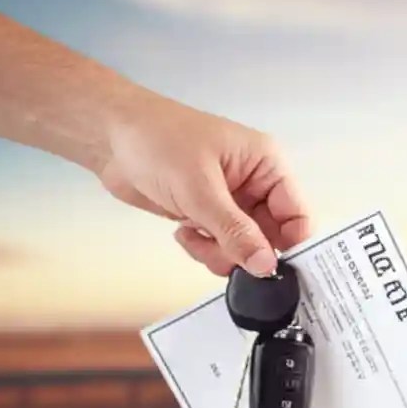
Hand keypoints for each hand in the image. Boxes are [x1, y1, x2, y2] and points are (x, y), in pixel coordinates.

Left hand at [97, 96, 310, 276]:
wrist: (108, 136)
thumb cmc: (157, 141)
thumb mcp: (200, 189)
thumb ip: (235, 231)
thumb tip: (266, 266)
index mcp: (267, 165)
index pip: (298, 215)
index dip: (293, 246)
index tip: (276, 272)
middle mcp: (256, 185)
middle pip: (272, 237)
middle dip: (248, 253)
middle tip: (224, 258)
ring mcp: (232, 201)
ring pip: (245, 247)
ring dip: (221, 253)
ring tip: (195, 236)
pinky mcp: (208, 214)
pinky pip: (220, 246)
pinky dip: (204, 249)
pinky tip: (184, 231)